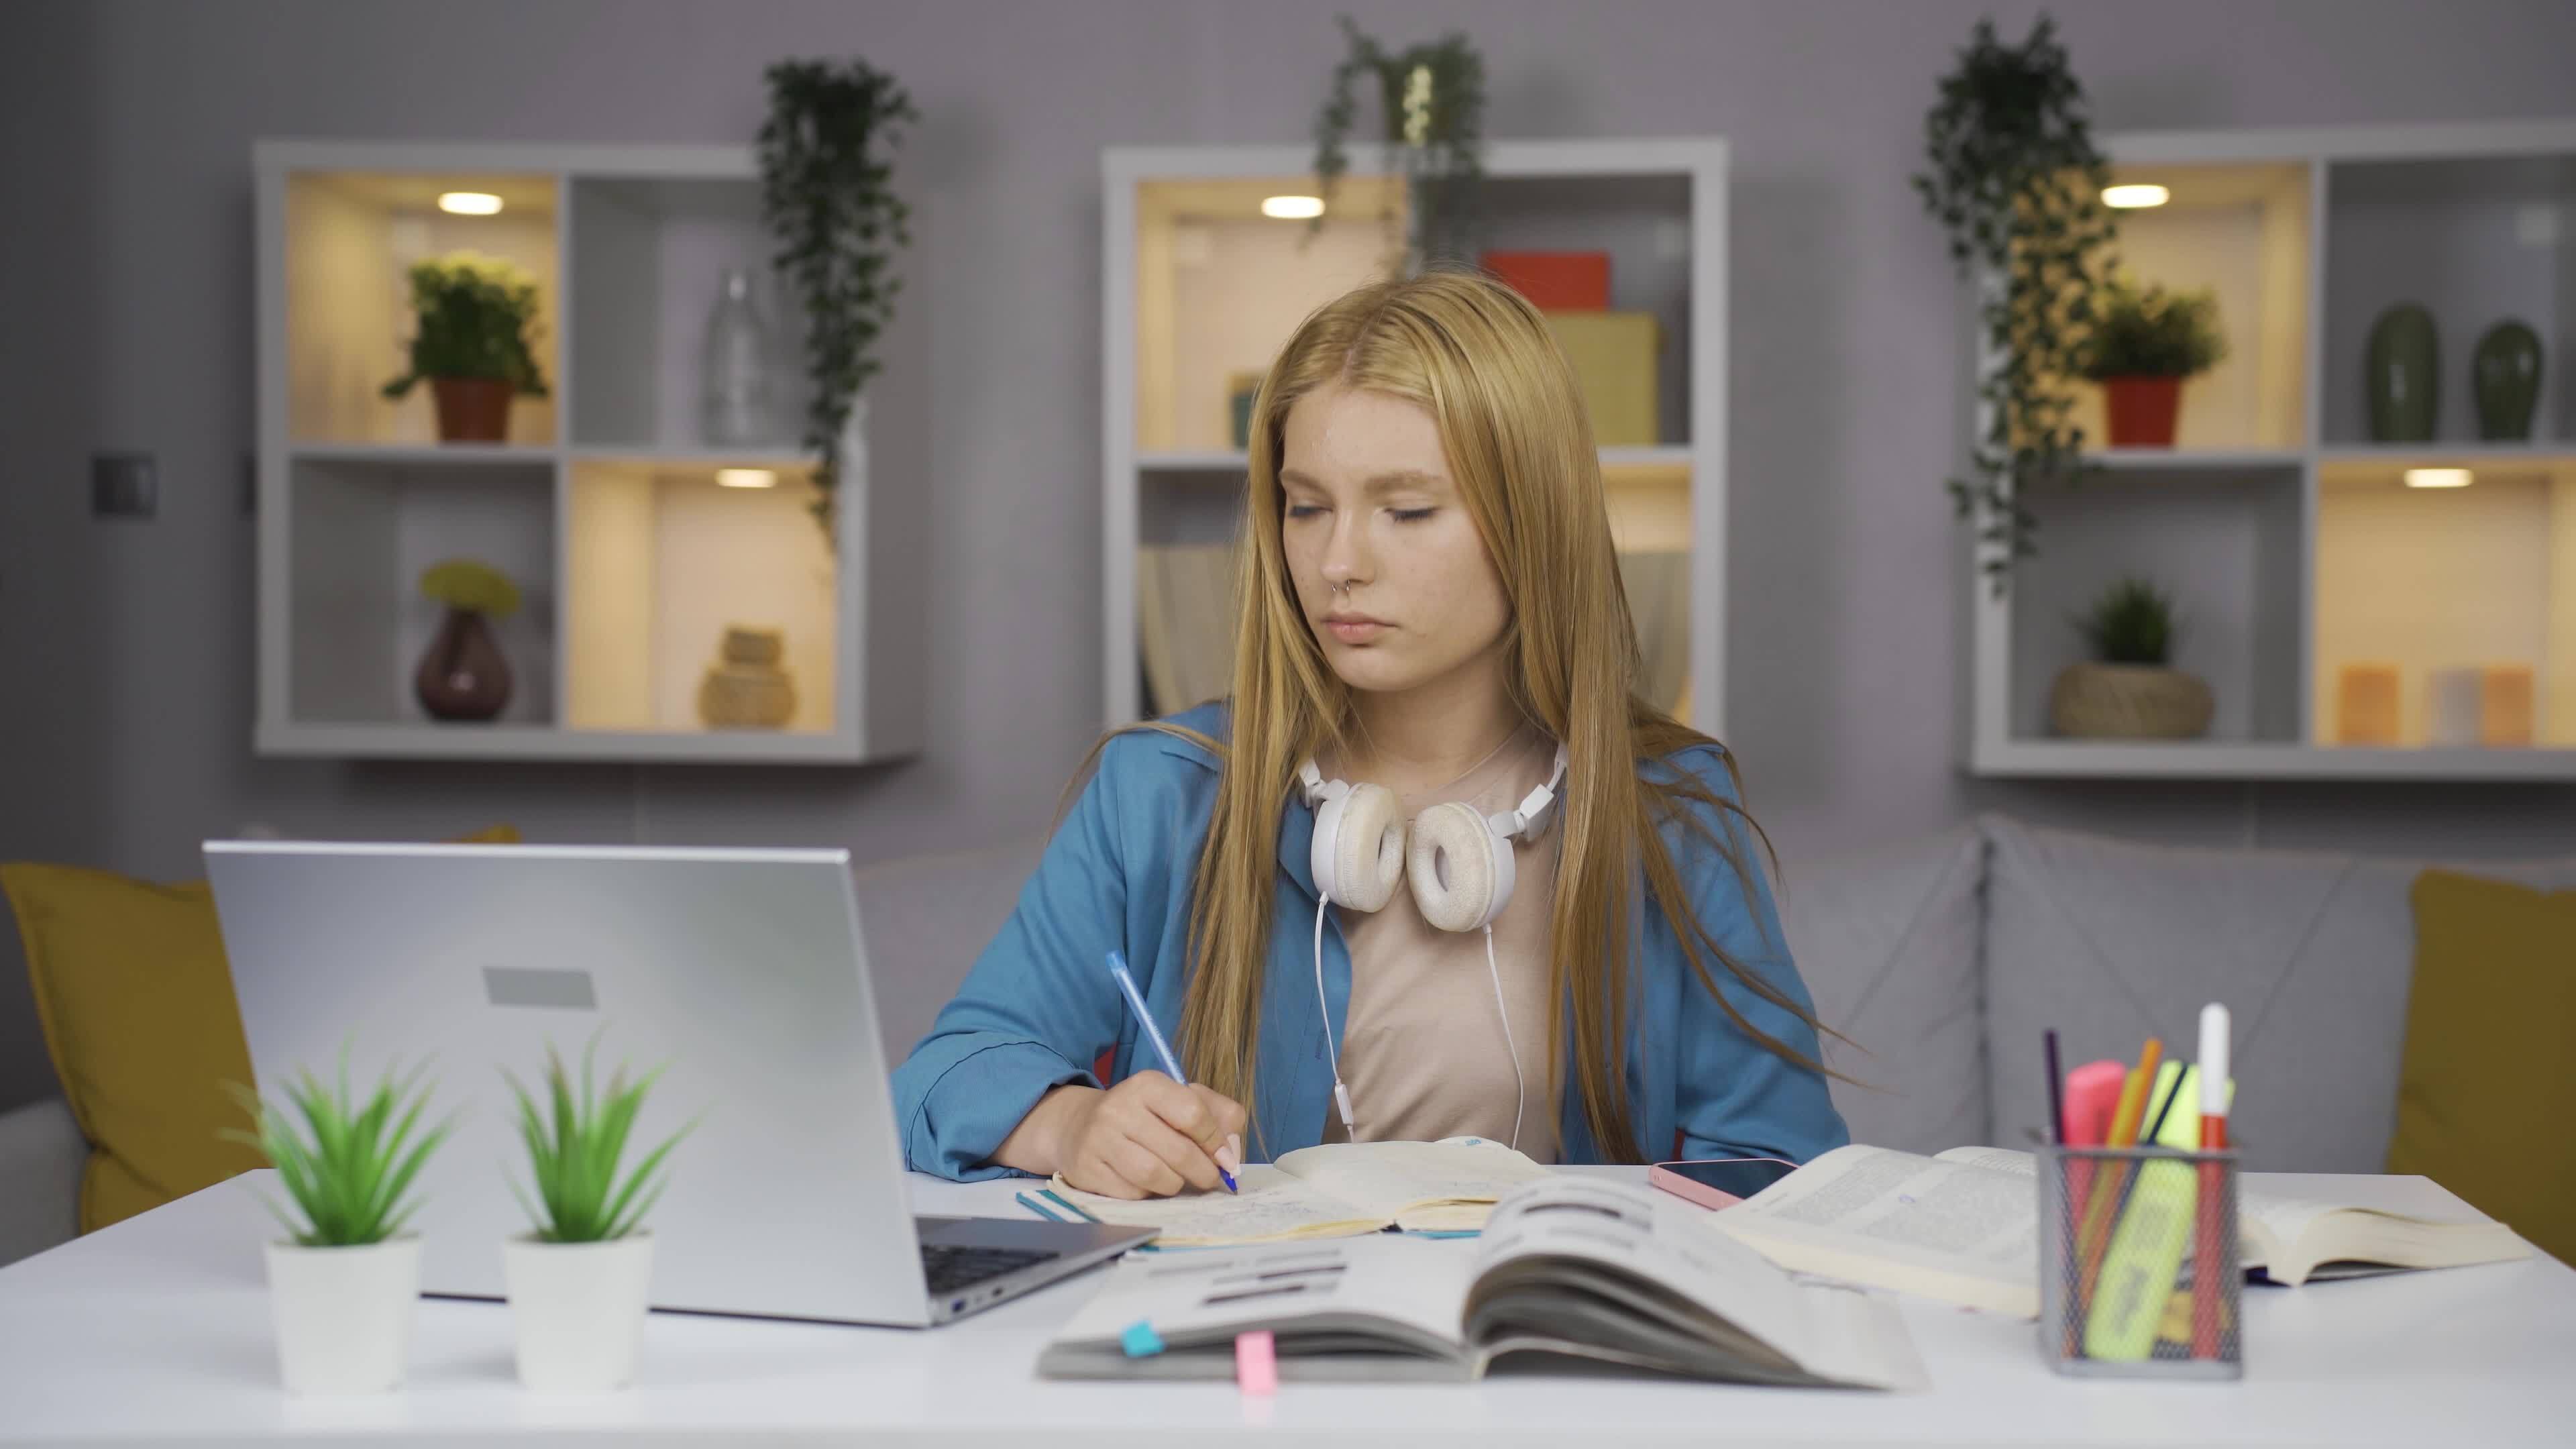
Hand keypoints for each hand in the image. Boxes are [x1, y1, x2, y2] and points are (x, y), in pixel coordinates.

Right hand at [1044, 1072, 1246, 1198]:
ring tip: (1176, 1179)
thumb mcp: (1179, 1100)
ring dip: (1176, 1184)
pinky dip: (1148, 1194)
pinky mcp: (1087, 1170)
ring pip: (1156, 1176)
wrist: (1078, 1127)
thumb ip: (1218, 1116)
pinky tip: (1145, 1182)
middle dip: (1204, 1171)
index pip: (1193, 1113)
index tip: (1226, 1159)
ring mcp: (1099, 1140)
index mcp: (1147, 1085)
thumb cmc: (1142, 1116)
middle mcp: (1119, 1108)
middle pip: (1179, 1151)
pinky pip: (1132, 1193)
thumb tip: (1231, 1153)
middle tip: (1210, 1178)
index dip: (1216, 1141)